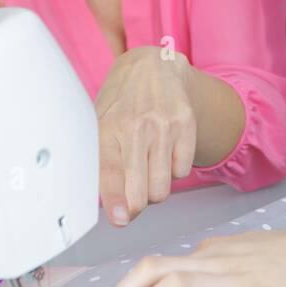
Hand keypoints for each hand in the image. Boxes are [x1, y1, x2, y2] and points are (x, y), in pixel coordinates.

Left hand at [94, 45, 196, 227]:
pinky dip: (173, 171)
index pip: (110, 172)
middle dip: (136, 204)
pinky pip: (182, 171)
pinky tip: (164, 153)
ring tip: (147, 170)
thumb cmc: (121, 102)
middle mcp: (136, 126)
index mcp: (107, 128)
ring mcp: (164, 125)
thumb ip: (100, 163)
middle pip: (141, 191)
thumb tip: (108, 206)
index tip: (120, 219)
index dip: (115, 201)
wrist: (153, 67)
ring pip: (163, 188)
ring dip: (154, 190)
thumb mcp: (99, 125)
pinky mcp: (186, 124)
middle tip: (131, 197)